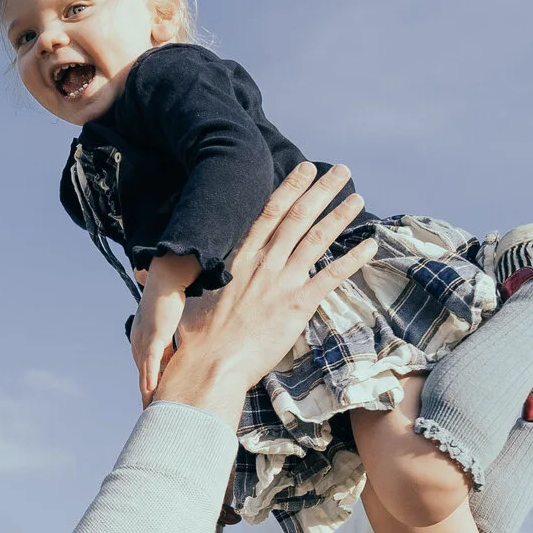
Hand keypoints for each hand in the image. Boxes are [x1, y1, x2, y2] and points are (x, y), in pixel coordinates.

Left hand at [131, 257, 197, 404]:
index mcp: (141, 339)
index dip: (149, 386)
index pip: (145, 368)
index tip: (154, 404)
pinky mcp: (153, 336)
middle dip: (146, 395)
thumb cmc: (166, 295)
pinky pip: (151, 362)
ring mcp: (144, 339)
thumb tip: (172, 334)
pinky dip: (150, 378)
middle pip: (142, 374)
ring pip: (144, 372)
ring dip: (147, 393)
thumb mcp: (166, 318)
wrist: (165, 278)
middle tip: (150, 415)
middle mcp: (138, 341)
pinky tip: (151, 393)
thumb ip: (167, 327)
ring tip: (150, 411)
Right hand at [152, 163, 371, 423]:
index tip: (305, 169)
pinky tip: (369, 245)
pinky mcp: (298, 305)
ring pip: (316, 239)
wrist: (211, 364)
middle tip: (340, 170)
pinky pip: (331, 276)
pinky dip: (352, 259)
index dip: (290, 188)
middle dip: (321, 190)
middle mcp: (264, 263)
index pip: (270, 213)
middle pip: (298, 217)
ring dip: (339, 216)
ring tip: (356, 196)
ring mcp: (282, 282)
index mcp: (241, 258)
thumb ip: (202, 281)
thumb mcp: (195, 298)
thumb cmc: (200, 338)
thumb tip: (162, 271)